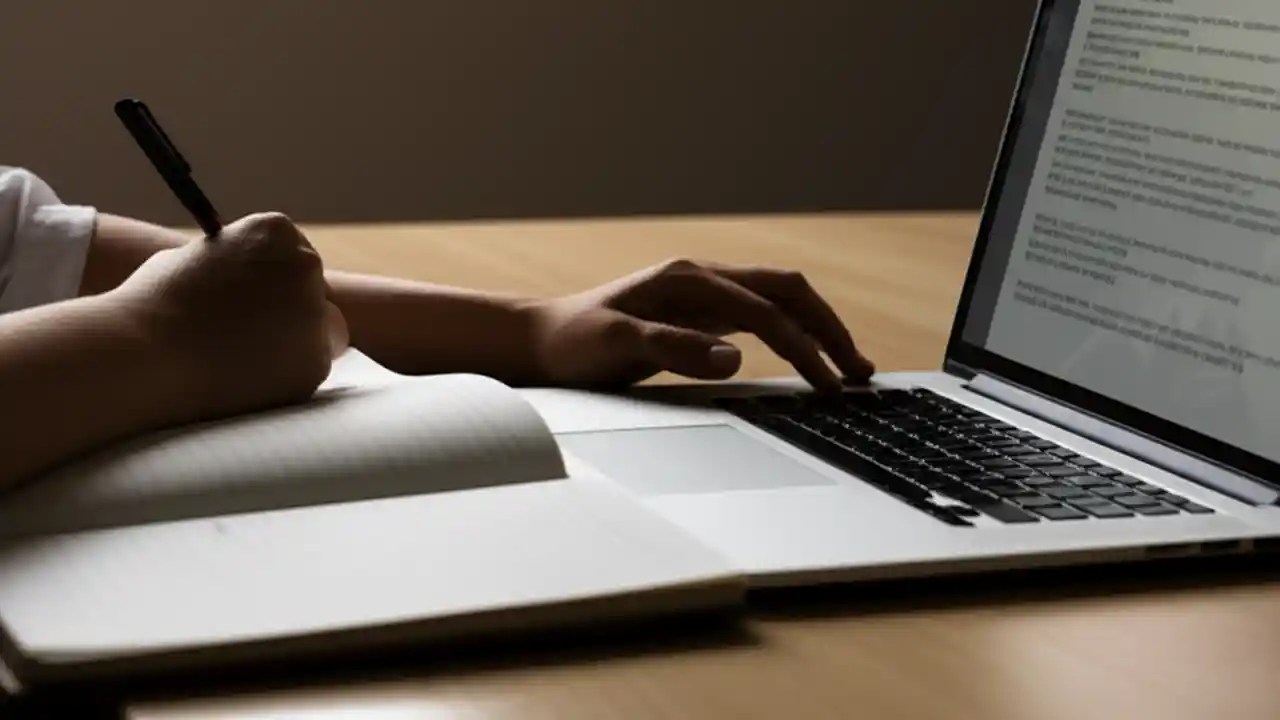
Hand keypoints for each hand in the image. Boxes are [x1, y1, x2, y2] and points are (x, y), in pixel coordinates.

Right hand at [108, 212, 347, 419]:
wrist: (142, 354)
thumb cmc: (152, 304)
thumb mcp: (193, 259)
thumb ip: (234, 264)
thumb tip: (248, 276)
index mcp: (277, 231)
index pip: (295, 257)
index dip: (275, 281)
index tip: (254, 300)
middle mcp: (306, 266)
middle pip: (317, 292)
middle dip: (294, 311)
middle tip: (254, 335)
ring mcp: (314, 314)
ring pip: (324, 333)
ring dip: (295, 344)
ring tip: (241, 358)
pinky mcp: (315, 361)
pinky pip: (311, 369)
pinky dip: (287, 376)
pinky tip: (246, 378)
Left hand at [526, 259, 873, 389]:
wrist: (539, 341)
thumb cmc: (572, 343)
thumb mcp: (615, 346)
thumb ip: (672, 348)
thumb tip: (734, 358)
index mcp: (688, 279)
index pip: (766, 311)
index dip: (805, 346)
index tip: (832, 383)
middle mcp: (702, 279)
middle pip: (787, 292)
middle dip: (829, 330)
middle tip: (861, 374)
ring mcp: (702, 295)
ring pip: (779, 302)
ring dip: (817, 331)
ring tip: (850, 369)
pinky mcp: (699, 314)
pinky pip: (760, 319)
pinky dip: (792, 337)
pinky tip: (807, 361)